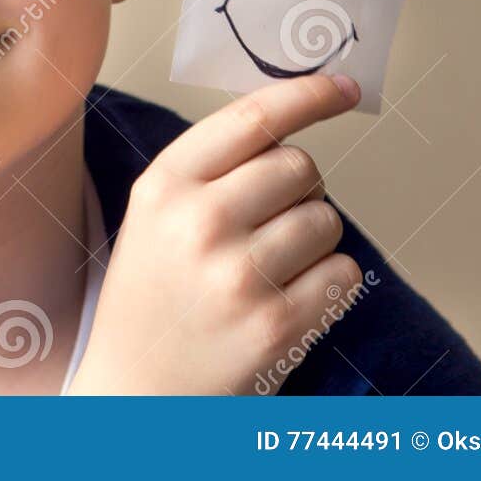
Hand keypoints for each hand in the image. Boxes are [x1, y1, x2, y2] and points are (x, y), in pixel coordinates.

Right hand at [66, 73, 363, 394]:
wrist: (136, 394)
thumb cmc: (154, 296)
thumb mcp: (155, 216)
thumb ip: (212, 167)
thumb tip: (292, 118)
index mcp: (164, 186)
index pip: (252, 118)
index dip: (308, 95)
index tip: (344, 87)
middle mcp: (198, 223)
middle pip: (300, 166)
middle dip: (301, 189)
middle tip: (270, 222)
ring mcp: (239, 276)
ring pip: (327, 220)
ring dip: (314, 240)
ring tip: (270, 270)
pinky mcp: (277, 326)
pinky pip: (344, 273)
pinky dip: (330, 284)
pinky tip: (286, 301)